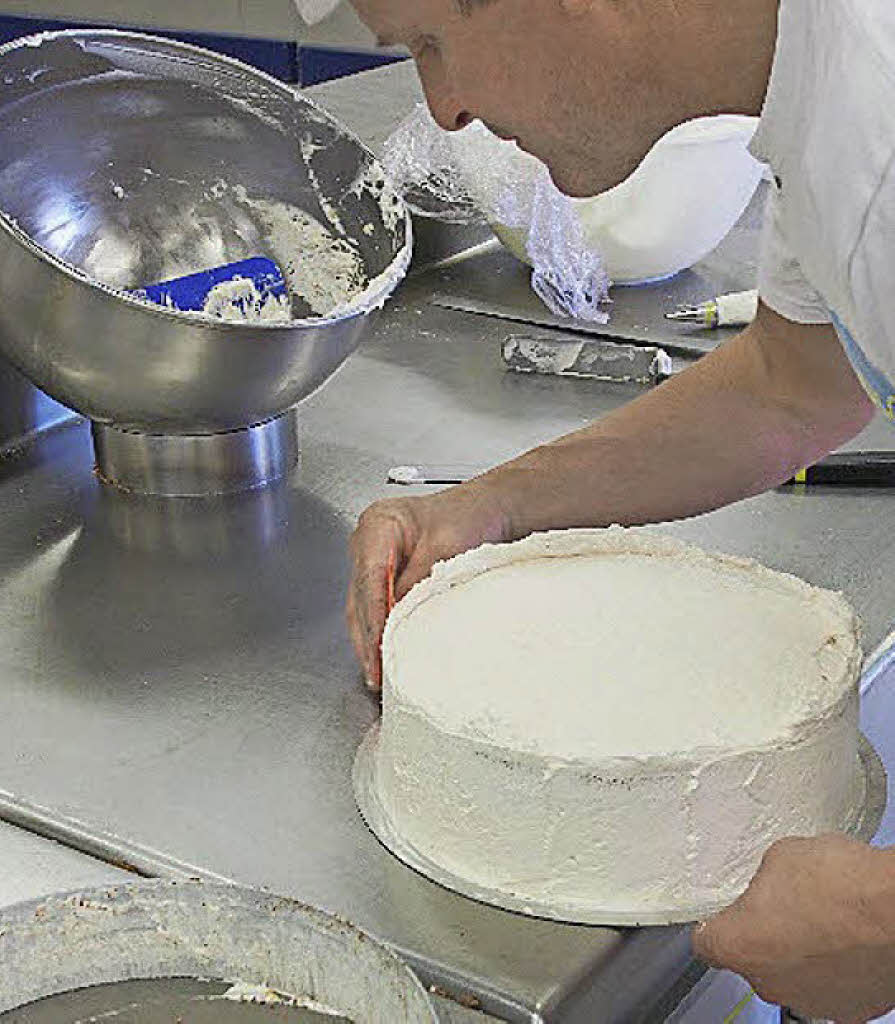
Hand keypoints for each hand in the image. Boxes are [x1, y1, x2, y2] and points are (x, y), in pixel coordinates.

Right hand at [346, 484, 510, 690]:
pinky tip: (383, 653)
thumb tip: (400, 616)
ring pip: (362, 606)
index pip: (369, 577)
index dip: (373, 616)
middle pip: (359, 595)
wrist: (487, 510)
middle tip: (375, 670)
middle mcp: (368, 542)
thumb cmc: (469, 516)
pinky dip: (378, 630)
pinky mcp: (385, 575)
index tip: (378, 645)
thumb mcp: (446, 546)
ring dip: (368, 639)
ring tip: (376, 672)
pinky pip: (375, 607)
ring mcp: (373, 559)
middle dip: (366, 635)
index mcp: (378, 523)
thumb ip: (419, 580)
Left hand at [693, 835, 894, 1023]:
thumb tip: (770, 887)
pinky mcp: (848, 1010)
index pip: (705, 943)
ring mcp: (809, 1001)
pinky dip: (831, 969)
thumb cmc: (840, 882)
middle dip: (762, 935)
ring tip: (822, 921)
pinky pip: (826, 986)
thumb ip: (761, 882)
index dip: (714, 925)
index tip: (723, 914)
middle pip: (750, 960)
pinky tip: (845, 941)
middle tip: (784, 907)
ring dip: (797, 954)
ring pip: (788, 975)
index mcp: (739, 946)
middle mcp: (768, 984)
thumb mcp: (779, 857)